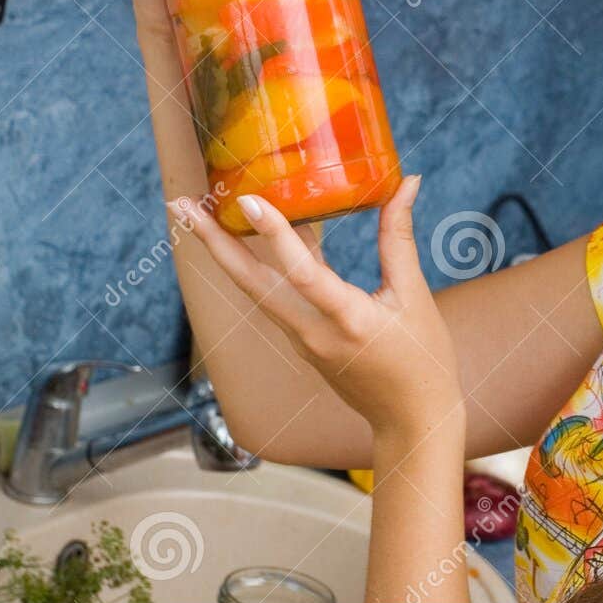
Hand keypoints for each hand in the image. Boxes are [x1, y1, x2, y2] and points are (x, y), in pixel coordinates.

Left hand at [172, 174, 462, 437]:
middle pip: (250, 284)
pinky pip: (273, 296)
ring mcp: (301, 340)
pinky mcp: (301, 341)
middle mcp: (312, 333)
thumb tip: (407, 181)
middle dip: (212, 242)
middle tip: (180, 204)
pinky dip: (257, 263)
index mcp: (347, 320)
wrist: (411, 420)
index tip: (249, 200)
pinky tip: (251, 235)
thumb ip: (400, 238)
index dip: (276, 234)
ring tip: (196, 214)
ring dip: (223, 252)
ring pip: (254, 290)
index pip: (302, 274)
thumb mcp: (415, 296)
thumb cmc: (422, 360)